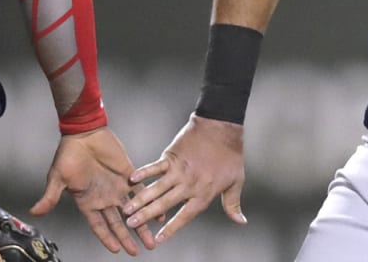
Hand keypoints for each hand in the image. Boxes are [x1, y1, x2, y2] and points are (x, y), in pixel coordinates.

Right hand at [30, 127, 156, 254]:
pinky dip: (151, 202)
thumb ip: (51, 197)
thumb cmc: (68, 154)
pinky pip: (142, 191)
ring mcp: (117, 187)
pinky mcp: (129, 174)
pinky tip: (159, 213)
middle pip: (118, 223)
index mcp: (88, 202)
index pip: (99, 226)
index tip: (116, 250)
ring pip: (132, 211)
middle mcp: (104, 198)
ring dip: (142, 225)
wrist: (84, 132)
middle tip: (138, 251)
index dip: (107, 238)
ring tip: (151, 240)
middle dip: (128, 238)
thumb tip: (35, 211)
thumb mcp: (58, 177)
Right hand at [123, 114, 246, 242]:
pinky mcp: (171, 156)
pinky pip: (154, 166)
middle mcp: (188, 184)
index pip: (185, 216)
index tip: (158, 240)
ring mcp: (178, 170)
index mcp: (204, 193)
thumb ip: (233, 204)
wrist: (221, 128)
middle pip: (164, 204)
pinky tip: (131, 179)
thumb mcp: (236, 182)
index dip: (171, 228)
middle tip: (131, 225)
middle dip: (146, 216)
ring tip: (126, 208)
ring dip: (140, 198)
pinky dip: (143, 172)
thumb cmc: (230, 155)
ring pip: (155, 188)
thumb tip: (240, 222)